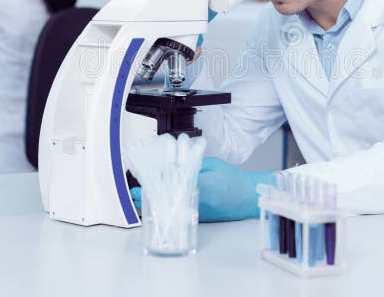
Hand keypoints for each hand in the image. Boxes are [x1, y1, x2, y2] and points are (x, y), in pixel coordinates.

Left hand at [129, 157, 271, 221]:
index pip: (168, 188)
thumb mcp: (210, 165)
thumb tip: (170, 164)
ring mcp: (197, 214)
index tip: (137, 187)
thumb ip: (190, 165)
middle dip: (148, 198)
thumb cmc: (233, 180)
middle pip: (165, 203)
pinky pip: (178, 214)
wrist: (249, 197)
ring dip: (156, 204)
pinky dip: (168, 209)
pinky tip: (161, 204)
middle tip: (134, 194)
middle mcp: (196, 203)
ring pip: (169, 211)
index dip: (150, 188)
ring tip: (143, 198)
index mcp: (199, 187)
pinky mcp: (199, 219)